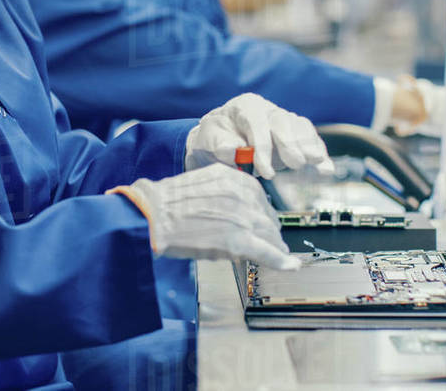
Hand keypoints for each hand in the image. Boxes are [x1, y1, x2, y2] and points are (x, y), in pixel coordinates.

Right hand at [112, 164, 299, 269]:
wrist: (154, 214)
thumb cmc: (170, 201)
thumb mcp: (205, 184)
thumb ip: (228, 193)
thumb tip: (239, 210)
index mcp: (237, 180)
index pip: (261, 201)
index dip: (263, 217)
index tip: (264, 225)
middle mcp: (245, 196)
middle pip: (268, 219)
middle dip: (269, 233)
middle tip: (271, 244)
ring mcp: (244, 219)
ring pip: (269, 235)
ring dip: (274, 247)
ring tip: (279, 256)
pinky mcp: (238, 242)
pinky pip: (267, 252)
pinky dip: (281, 261)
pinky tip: (291, 265)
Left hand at [185, 93, 332, 178]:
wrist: (220, 138)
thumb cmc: (213, 137)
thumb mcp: (207, 139)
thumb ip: (218, 143)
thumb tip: (231, 149)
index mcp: (246, 106)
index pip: (257, 123)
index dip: (263, 147)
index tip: (265, 171)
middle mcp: (268, 109)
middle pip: (283, 121)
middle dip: (290, 143)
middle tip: (295, 164)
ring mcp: (283, 120)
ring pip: (300, 127)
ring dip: (309, 145)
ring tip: (315, 162)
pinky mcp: (293, 134)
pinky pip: (309, 140)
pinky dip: (319, 153)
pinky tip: (326, 168)